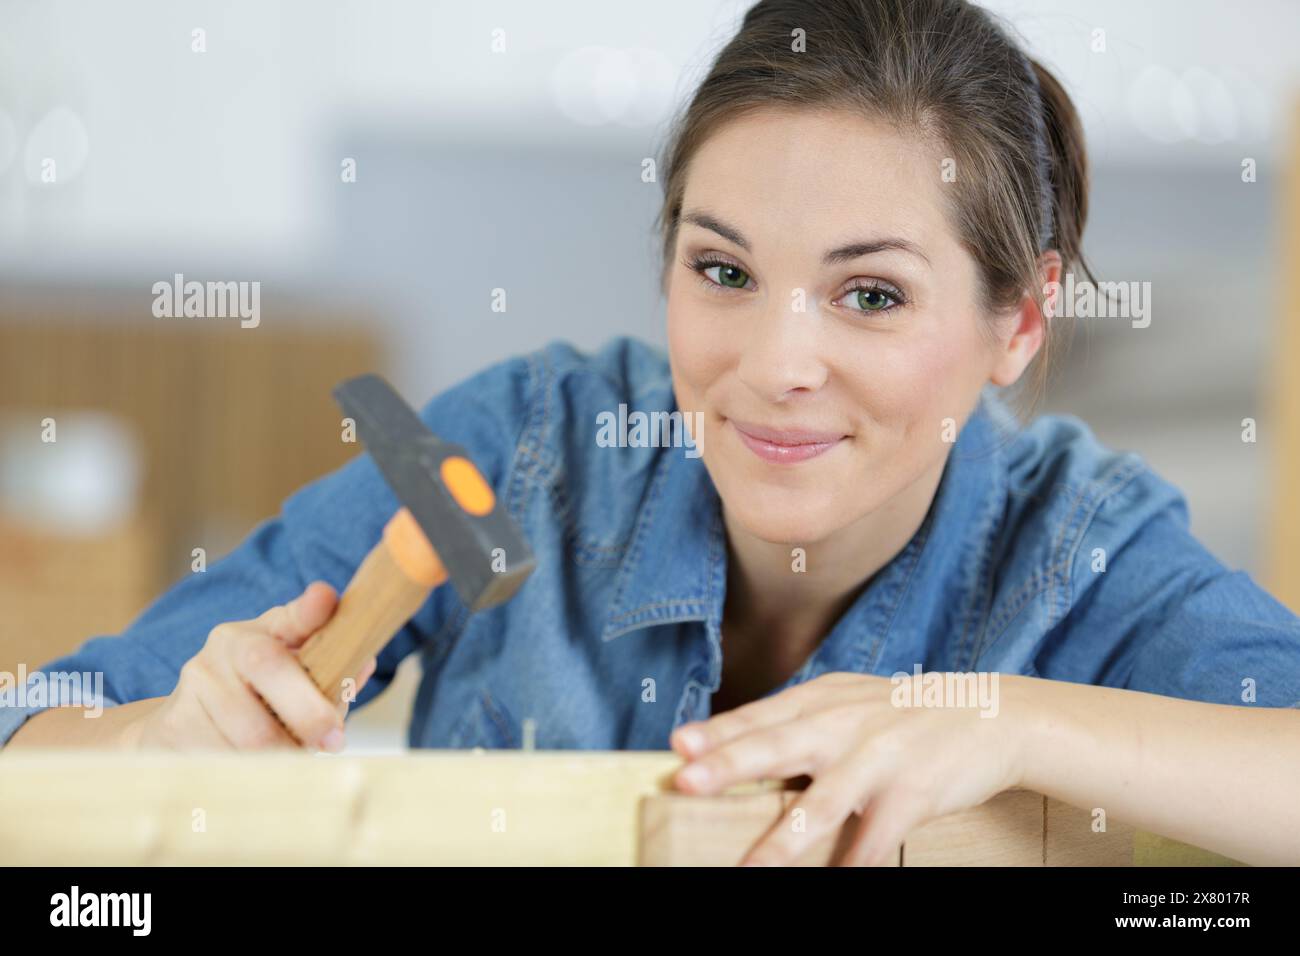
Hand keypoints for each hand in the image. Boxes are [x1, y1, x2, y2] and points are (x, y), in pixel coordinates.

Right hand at [132, 581, 377, 751]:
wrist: (181, 724)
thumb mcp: (288, 676)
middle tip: (334, 740)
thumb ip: (328, 669)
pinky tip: (255, 768)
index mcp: (261, 631)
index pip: (291, 615)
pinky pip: (224, 758)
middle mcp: (224, 647)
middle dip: (308, 711)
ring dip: (282, 754)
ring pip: (248, 730)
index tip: (325, 598)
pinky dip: (251, 771)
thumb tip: (364, 661)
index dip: (310, 608)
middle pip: (267, 668)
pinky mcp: (174, 724)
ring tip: (292, 758)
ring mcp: (195, 683)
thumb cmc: (253, 698)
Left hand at [668, 671, 1027, 865]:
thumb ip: (794, 719)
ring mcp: (878, 760)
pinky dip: (853, 864)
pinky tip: (832, 883)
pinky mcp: (912, 793)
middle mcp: (843, 725)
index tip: (678, 744)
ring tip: (750, 867)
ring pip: (822, 803)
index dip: (718, 731)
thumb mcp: (845, 699)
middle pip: (777, 746)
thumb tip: (725, 741)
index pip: (759, 717)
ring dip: (783, 838)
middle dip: (730, 765)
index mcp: (820, 701)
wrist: (989, 714)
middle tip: (688, 780)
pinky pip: (875, 839)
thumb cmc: (900, 713)